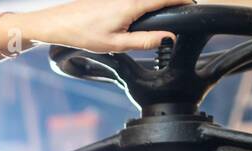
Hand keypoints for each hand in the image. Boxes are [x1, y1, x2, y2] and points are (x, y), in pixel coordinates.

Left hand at [17, 0, 195, 52]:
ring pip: (146, 0)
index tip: (193, 5)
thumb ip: (144, 41)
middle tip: (181, 15)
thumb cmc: (82, 33)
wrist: (58, 23)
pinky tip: (141, 19)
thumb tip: (167, 38)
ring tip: (163, 17)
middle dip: (171, 4)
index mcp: (132, 4)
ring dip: (156, 6)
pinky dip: (143, 7)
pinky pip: (135, 0)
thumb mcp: (115, 44)